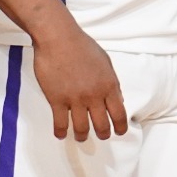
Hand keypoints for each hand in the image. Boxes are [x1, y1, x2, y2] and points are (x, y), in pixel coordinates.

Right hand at [31, 20, 129, 141]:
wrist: (58, 38)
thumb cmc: (82, 46)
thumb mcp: (105, 62)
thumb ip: (112, 82)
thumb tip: (118, 99)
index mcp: (109, 85)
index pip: (119, 114)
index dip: (121, 127)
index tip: (119, 132)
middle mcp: (94, 96)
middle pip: (102, 125)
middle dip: (103, 134)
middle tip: (101, 136)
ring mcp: (75, 99)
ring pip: (82, 128)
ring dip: (82, 136)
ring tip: (81, 138)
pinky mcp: (56, 100)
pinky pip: (60, 123)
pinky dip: (61, 132)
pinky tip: (61, 134)